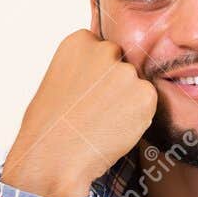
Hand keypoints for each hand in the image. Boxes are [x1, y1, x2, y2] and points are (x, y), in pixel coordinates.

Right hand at [2, 29, 158, 196]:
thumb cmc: (49, 126)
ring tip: (102, 124)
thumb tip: (105, 74)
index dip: (97, 76)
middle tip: (97, 112)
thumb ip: (84, 68)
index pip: (103, 51)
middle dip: (115, 86)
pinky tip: (115, 130)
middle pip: (123, 65)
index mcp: (79, 40)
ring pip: (136, 86)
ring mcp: (126, 71)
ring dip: (128, 103)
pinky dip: (138, 118)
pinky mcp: (145, 94)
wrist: (53, 156)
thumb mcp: (58, 80)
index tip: (87, 93)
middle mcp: (105, 49)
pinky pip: (148, 105)